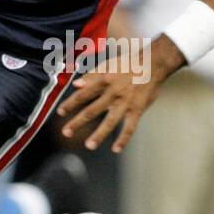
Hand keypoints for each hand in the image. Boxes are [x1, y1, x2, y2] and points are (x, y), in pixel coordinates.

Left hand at [56, 36, 182, 152]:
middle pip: (92, 110)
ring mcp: (125, 103)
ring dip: (99, 134)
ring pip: (110, 121)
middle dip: (78, 122)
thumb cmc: (128, 63)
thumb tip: (76, 84)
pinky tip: (116, 149)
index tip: (60, 112)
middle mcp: (113, 93)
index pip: (83, 94)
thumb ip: (92, 75)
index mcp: (104, 81)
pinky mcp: (137, 110)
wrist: (153, 63)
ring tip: (89, 145)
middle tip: (66, 132)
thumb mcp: (108, 65)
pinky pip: (130, 127)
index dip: (70, 103)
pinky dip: (124, 139)